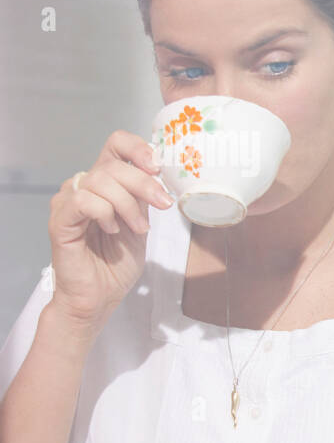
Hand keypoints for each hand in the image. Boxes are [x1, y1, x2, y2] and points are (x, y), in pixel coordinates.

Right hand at [48, 130, 173, 333]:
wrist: (99, 297)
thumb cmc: (116, 264)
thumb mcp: (141, 224)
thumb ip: (145, 199)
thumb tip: (161, 176)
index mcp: (104, 183)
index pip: (116, 145)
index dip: (138, 149)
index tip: (159, 167)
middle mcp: (83, 187)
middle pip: (114, 164)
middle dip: (144, 183)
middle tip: (163, 204)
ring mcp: (68, 202)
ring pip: (100, 181)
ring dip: (127, 205)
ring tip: (137, 229)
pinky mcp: (60, 221)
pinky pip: (84, 201)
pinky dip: (105, 213)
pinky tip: (113, 230)